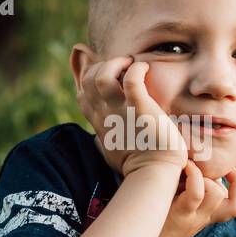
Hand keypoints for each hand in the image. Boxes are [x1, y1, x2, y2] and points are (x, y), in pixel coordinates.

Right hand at [76, 56, 189, 176]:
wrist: (153, 173)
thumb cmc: (136, 165)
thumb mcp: (110, 152)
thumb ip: (103, 141)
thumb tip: (98, 140)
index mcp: (98, 122)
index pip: (82, 93)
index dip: (90, 78)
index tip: (109, 76)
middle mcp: (104, 114)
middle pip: (88, 79)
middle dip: (103, 66)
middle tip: (123, 66)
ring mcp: (120, 110)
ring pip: (102, 75)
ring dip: (116, 63)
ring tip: (131, 63)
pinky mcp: (139, 107)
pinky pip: (131, 78)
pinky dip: (137, 68)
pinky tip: (145, 68)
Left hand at [150, 162, 235, 236]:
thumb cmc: (157, 218)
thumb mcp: (179, 206)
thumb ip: (192, 190)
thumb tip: (198, 163)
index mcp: (207, 216)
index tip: (226, 170)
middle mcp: (203, 218)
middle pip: (233, 202)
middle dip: (222, 176)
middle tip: (202, 166)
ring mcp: (192, 217)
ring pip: (216, 193)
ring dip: (206, 175)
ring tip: (189, 167)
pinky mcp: (179, 214)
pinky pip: (196, 193)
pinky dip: (193, 174)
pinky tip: (181, 166)